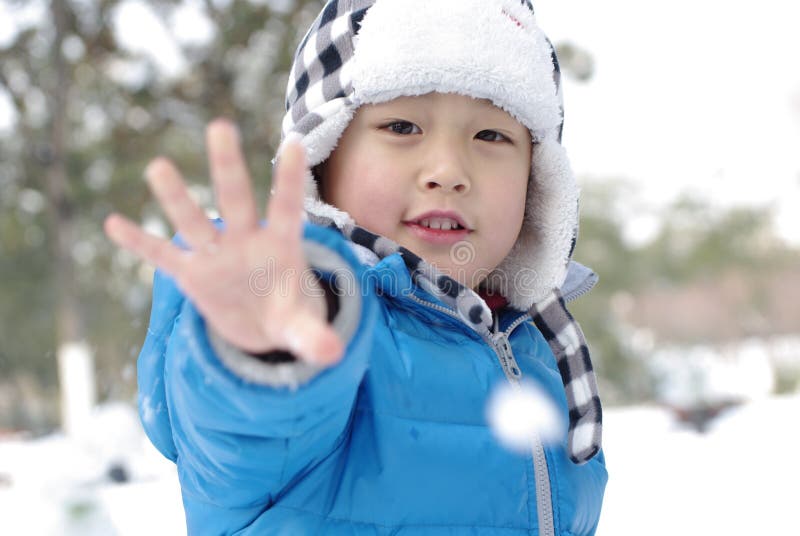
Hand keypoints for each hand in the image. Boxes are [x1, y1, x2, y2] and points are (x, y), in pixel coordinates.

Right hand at [104, 120, 343, 364]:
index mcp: (282, 246)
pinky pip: (162, 256)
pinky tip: (113, 224)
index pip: (287, 208)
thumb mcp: (301, 326)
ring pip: (194, 221)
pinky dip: (139, 243)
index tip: (295, 141)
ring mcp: (217, 255)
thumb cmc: (289, 314)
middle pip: (236, 200)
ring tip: (158, 166)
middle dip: (228, 167)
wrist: (263, 326)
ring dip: (177, 197)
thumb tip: (333, 356)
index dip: (290, 179)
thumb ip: (314, 337)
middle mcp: (246, 241)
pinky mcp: (192, 274)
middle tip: (221, 126)